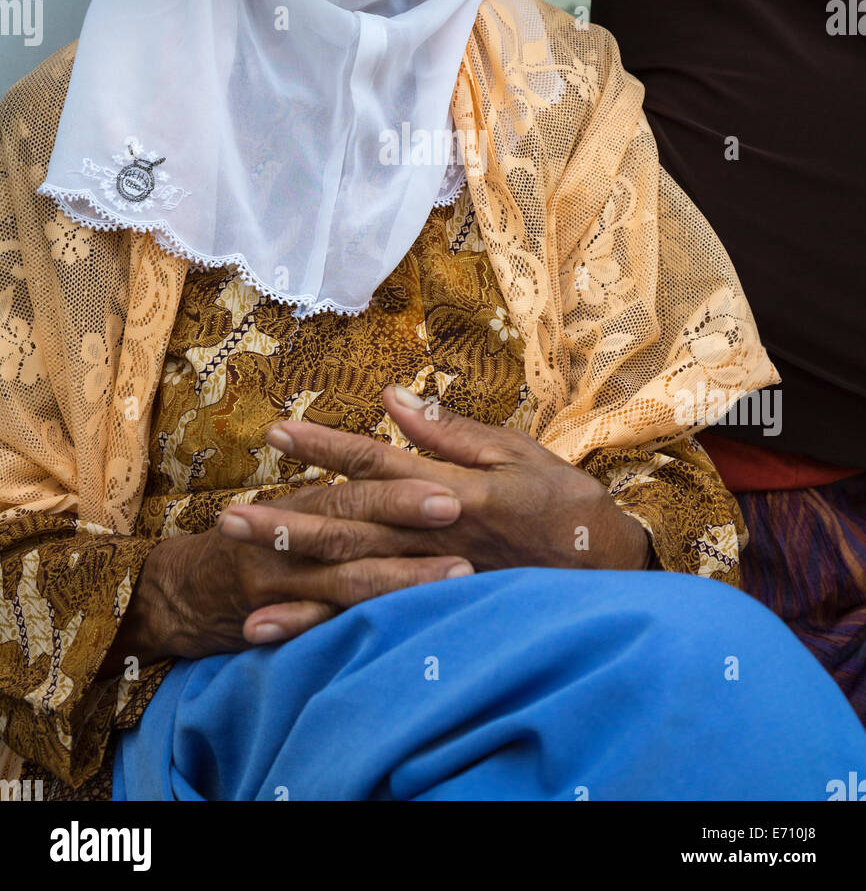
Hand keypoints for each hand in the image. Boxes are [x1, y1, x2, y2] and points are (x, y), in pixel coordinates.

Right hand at [99, 475, 473, 670]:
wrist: (174, 593)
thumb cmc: (250, 543)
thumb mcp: (295, 505)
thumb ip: (348, 481)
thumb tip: (395, 421)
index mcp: (309, 503)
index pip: (357, 484)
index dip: (401, 487)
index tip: (452, 486)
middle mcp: (295, 539)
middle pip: (355, 524)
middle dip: (407, 518)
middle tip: (460, 510)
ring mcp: (281, 584)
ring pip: (347, 581)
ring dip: (400, 574)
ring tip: (457, 574)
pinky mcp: (271, 625)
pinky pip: (311, 630)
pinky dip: (337, 630)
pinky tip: (376, 635)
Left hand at [218, 386, 649, 632]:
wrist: (609, 573)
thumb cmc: (564, 505)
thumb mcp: (515, 452)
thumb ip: (449, 431)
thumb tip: (392, 399)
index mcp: (449, 488)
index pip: (374, 462)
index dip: (323, 446)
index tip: (276, 432)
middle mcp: (431, 536)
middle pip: (349, 522)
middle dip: (288, 517)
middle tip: (229, 517)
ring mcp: (432, 580)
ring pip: (352, 578)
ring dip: (295, 576)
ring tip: (242, 577)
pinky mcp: (438, 613)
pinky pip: (372, 623)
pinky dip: (325, 628)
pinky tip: (282, 633)